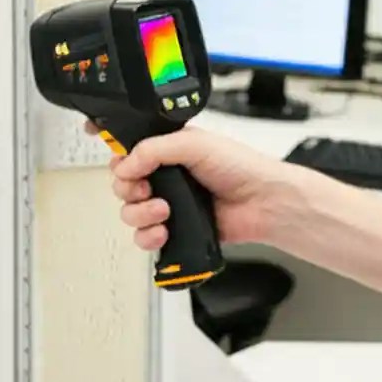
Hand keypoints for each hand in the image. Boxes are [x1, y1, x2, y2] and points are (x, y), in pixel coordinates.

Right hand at [97, 123, 310, 249]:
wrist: (263, 202)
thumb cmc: (241, 167)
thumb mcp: (194, 144)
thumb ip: (154, 149)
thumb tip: (125, 164)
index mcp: (168, 150)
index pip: (129, 152)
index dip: (118, 158)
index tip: (121, 165)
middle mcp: (166, 177)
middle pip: (123, 184)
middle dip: (128, 188)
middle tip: (146, 188)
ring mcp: (169, 204)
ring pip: (130, 212)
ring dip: (139, 213)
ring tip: (163, 211)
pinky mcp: (175, 230)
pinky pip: (145, 238)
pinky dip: (148, 236)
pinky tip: (163, 231)